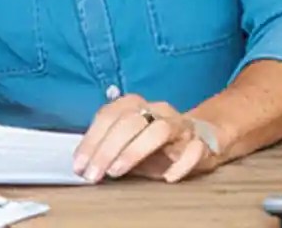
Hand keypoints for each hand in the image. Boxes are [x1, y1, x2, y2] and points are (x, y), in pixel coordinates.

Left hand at [72, 95, 216, 183]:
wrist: (201, 138)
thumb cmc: (154, 142)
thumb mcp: (127, 142)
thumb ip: (107, 147)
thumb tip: (82, 165)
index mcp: (134, 104)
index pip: (108, 116)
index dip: (91, 141)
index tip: (79, 165)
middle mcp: (156, 109)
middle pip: (129, 123)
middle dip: (106, 150)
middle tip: (94, 174)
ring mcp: (180, 124)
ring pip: (158, 130)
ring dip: (134, 151)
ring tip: (117, 172)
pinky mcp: (202, 142)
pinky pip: (194, 149)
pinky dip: (181, 163)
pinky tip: (169, 177)